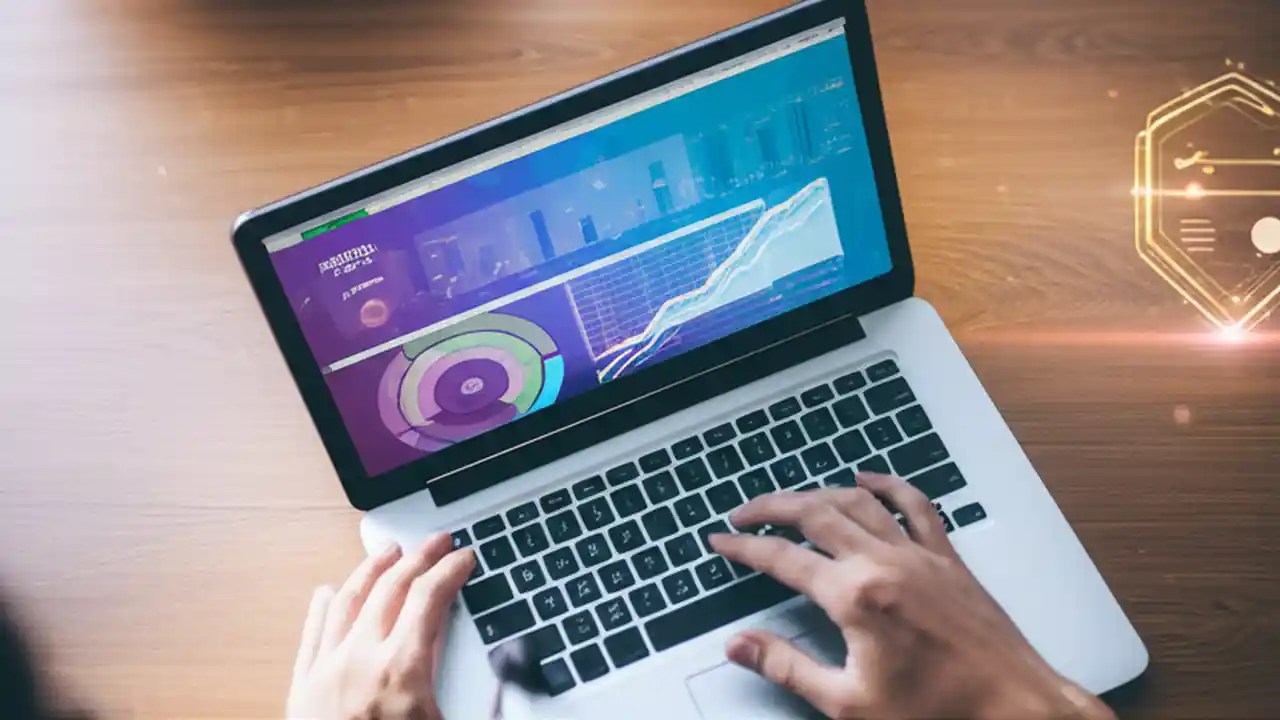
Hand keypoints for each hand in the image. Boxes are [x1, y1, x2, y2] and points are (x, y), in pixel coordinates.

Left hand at [287, 533, 473, 719]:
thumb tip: (506, 668)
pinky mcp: (302, 687)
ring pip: (348, 601)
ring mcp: (326, 670)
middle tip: (436, 541)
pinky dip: (322, 608)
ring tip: (388, 551)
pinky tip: (327, 592)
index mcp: (402, 670)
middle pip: (391, 589)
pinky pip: (311, 635)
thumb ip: (476, 696)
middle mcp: (361, 660)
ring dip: (371, 569)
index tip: (462, 557)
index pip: (429, 600)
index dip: (449, 571)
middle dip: (418, 558)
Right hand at [709, 474, 1115, 719]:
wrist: (1014, 709)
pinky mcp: (948, 559)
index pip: (782, 559)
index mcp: (855, 597)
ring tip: (791, 500)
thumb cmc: (938, 712)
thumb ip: (788, 667)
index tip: (720, 544)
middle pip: (815, 514)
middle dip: (771, 508)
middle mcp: (885, 563)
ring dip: (818, 493)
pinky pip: (915, 505)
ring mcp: (919, 555)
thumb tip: (740, 645)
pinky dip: (888, 484)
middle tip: (742, 515)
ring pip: (859, 501)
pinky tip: (868, 478)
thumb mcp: (848, 704)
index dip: (744, 549)